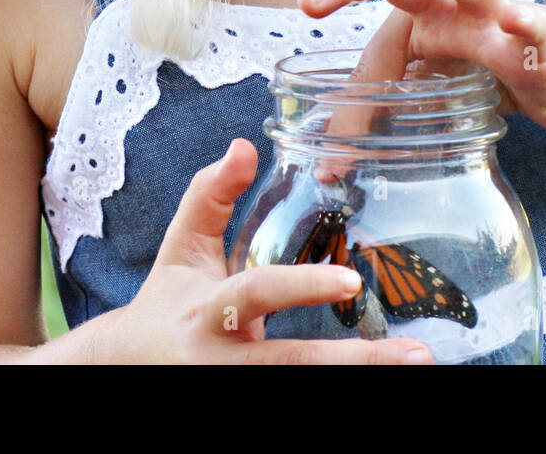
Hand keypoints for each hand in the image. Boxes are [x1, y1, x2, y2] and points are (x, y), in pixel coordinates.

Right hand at [98, 138, 433, 363]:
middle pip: (292, 364)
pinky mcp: (243, 399)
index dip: (303, 286)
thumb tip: (243, 146)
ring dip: (360, 378)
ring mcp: (235, 386)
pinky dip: (343, 386)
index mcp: (209, 312)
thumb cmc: (167, 303)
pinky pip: (296, 395)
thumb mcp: (182, 246)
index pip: (259, 294)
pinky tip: (388, 378)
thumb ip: (211, 194)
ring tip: (418, 364)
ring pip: (300, 386)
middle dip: (355, 361)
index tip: (351, 281)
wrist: (127, 368)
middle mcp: (223, 360)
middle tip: (413, 354)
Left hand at [297, 0, 545, 135]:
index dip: (348, 84)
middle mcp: (459, 7)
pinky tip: (517, 21)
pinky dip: (528, 23)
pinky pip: (537, 27)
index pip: (376, 35)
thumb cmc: (505, 71)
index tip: (326, 136)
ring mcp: (500, 19)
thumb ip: (396, 106)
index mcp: (429, 17)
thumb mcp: (443, 89)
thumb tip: (338, 150)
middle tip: (310, 2)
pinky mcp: (545, 45)